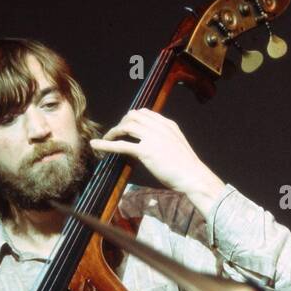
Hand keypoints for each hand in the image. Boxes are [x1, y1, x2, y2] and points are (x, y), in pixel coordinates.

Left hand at [91, 109, 223, 213]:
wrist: (193, 177)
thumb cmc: (187, 167)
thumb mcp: (178, 146)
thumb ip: (166, 140)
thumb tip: (154, 145)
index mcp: (168, 125)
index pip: (145, 113)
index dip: (131, 118)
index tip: (125, 126)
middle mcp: (159, 127)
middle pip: (133, 116)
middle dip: (121, 123)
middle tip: (115, 134)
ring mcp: (152, 138)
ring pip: (126, 126)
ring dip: (113, 132)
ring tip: (106, 140)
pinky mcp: (146, 151)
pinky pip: (121, 145)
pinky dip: (106, 145)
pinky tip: (96, 146)